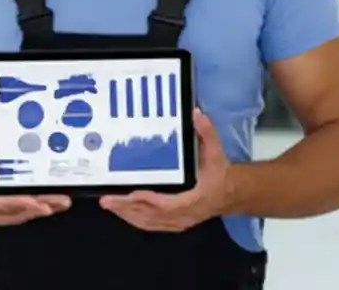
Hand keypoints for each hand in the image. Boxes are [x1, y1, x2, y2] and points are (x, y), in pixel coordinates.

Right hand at [0, 125, 70, 225]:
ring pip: (13, 217)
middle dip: (34, 208)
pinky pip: (15, 214)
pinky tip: (50, 203)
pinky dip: (33, 210)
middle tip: (56, 201)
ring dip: (38, 210)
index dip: (13, 203)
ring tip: (60, 202)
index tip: (32, 200)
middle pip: (7, 213)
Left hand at [99, 108, 231, 231]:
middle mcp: (185, 214)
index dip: (149, 200)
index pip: (169, 204)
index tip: (131, 194)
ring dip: (128, 215)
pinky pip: (151, 225)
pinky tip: (122, 213)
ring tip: (109, 205)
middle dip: (128, 208)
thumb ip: (207, 133)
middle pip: (152, 215)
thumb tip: (196, 114)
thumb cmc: (220, 174)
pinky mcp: (174, 223)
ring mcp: (179, 221)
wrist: (231, 194)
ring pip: (149, 222)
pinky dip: (135, 220)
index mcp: (195, 199)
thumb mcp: (216, 151)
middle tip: (107, 200)